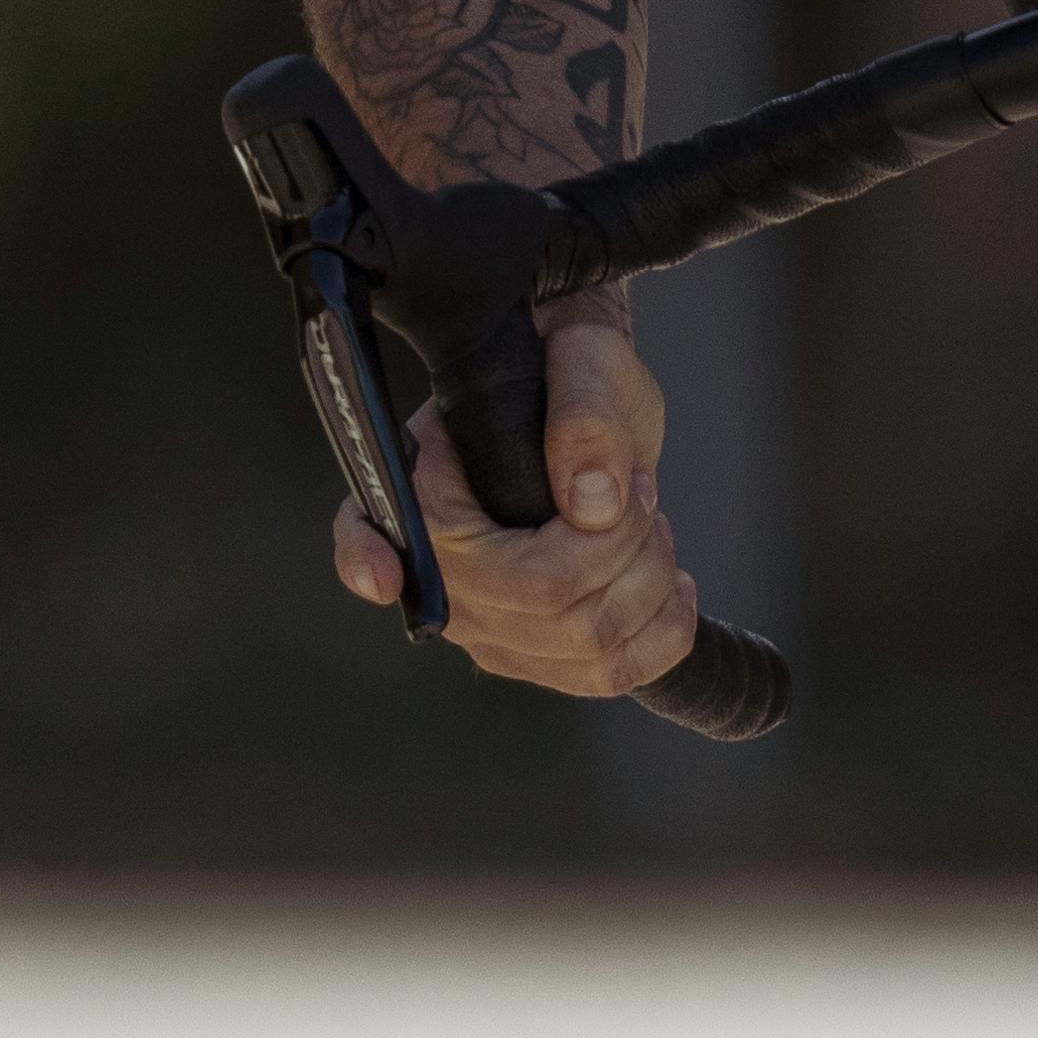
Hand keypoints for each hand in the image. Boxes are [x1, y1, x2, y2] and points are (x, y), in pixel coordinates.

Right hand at [327, 291, 704, 697]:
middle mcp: (438, 578)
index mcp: (420, 494)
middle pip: (549, 606)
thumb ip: (582, 415)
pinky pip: (614, 677)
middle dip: (624, 545)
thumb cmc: (566, 383)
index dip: (366, 563)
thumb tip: (594, 504)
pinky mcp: (540, 660)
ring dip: (651, 580)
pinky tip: (671, 585)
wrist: (589, 416)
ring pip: (591, 646)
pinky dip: (664, 632)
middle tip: (637, 489)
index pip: (383, 541)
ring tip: (650, 524)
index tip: (381, 575)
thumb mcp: (580, 360)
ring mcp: (488, 630)